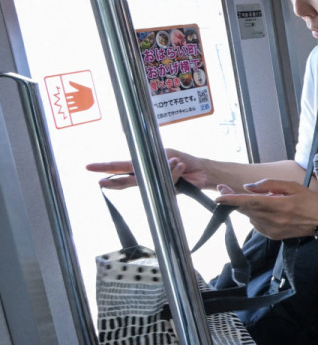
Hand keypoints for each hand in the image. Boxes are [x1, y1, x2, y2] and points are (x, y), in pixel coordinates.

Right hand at [89, 149, 209, 189]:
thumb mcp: (166, 154)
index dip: (105, 167)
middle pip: (126, 180)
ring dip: (165, 169)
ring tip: (177, 163)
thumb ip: (153, 160)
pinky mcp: (166, 190)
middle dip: (116, 180)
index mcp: (141, 165)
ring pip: (148, 180)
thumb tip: (144, 163)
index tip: (89, 167)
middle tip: (100, 182)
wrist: (201, 172)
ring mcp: (154, 184)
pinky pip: (167, 181)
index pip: (119, 166)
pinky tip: (181, 166)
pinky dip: (175, 172)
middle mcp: (145, 176)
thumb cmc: (182, 160)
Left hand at [216, 179, 317, 240]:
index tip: (218, 197)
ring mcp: (272, 230)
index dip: (233, 199)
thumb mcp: (293, 186)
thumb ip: (270, 184)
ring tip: (265, 201)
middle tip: (226, 189)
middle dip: (234, 200)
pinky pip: (256, 224)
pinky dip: (256, 216)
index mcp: (280, 205)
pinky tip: (268, 212)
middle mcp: (274, 220)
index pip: (251, 202)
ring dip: (249, 208)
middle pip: (246, 209)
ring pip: (250, 217)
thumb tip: (248, 187)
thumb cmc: (309, 200)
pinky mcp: (272, 236)